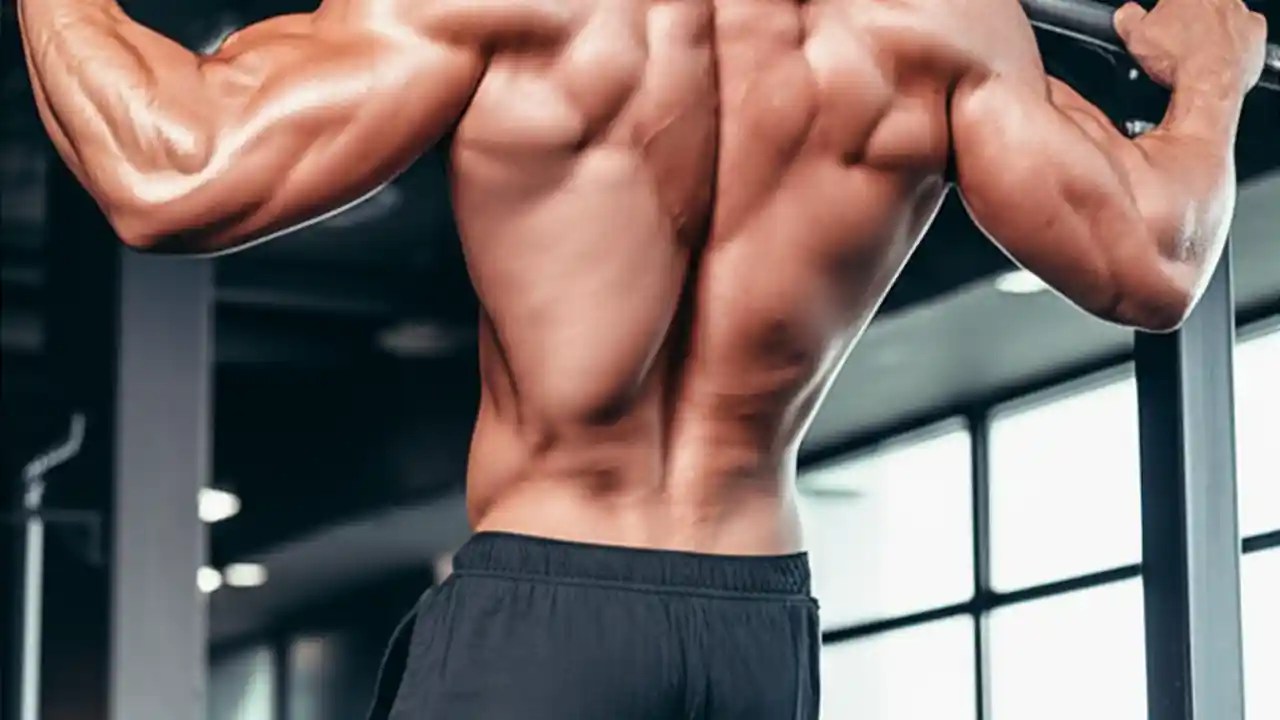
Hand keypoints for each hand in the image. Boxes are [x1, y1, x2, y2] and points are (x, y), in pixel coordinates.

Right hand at [1114, 0, 1267, 91]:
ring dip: (1207, 34)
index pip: (1171, 1)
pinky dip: (1228, 47)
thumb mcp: (1134, 35)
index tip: (1158, 28)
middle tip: (1173, 45)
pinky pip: (1241, 37)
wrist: (1208, 82)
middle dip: (1186, 23)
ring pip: (1219, 20)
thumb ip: (1128, 18)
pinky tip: (1212, 62)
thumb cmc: (1177, 57)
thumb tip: (1125, 16)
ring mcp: (1239, 14)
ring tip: (1191, 58)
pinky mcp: (1254, 34)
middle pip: (1198, 7)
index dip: (1162, 14)